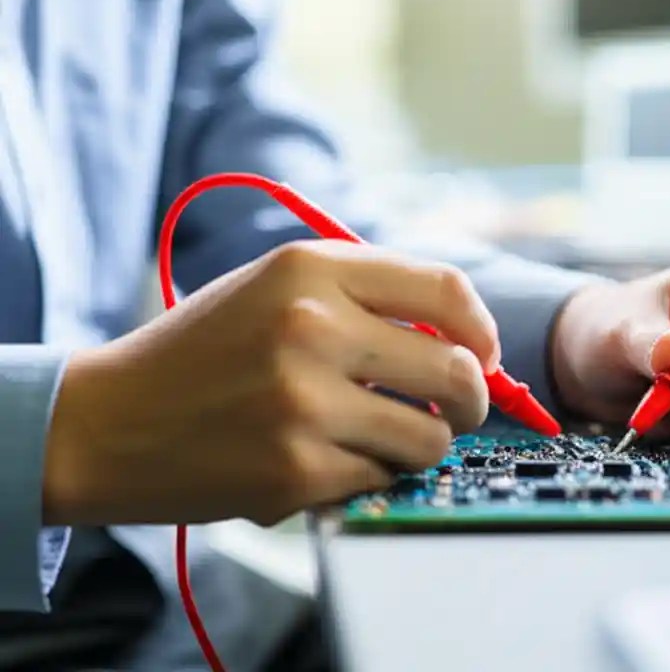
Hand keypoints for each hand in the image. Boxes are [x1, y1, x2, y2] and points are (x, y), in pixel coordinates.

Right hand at [43, 240, 498, 526]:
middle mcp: (312, 327)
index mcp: (310, 270)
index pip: (447, 290)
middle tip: (453, 411)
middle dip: (470, 399)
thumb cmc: (205, 352)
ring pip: (432, 435)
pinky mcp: (295, 469)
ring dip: (422, 445)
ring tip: (385, 438)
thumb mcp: (275, 288)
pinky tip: (331, 461)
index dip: (482, 330)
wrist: (108, 422)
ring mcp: (304, 402)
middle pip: (458, 369)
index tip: (484, 355)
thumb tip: (469, 338)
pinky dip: (371, 475)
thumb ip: (366, 296)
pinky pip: (383, 477)